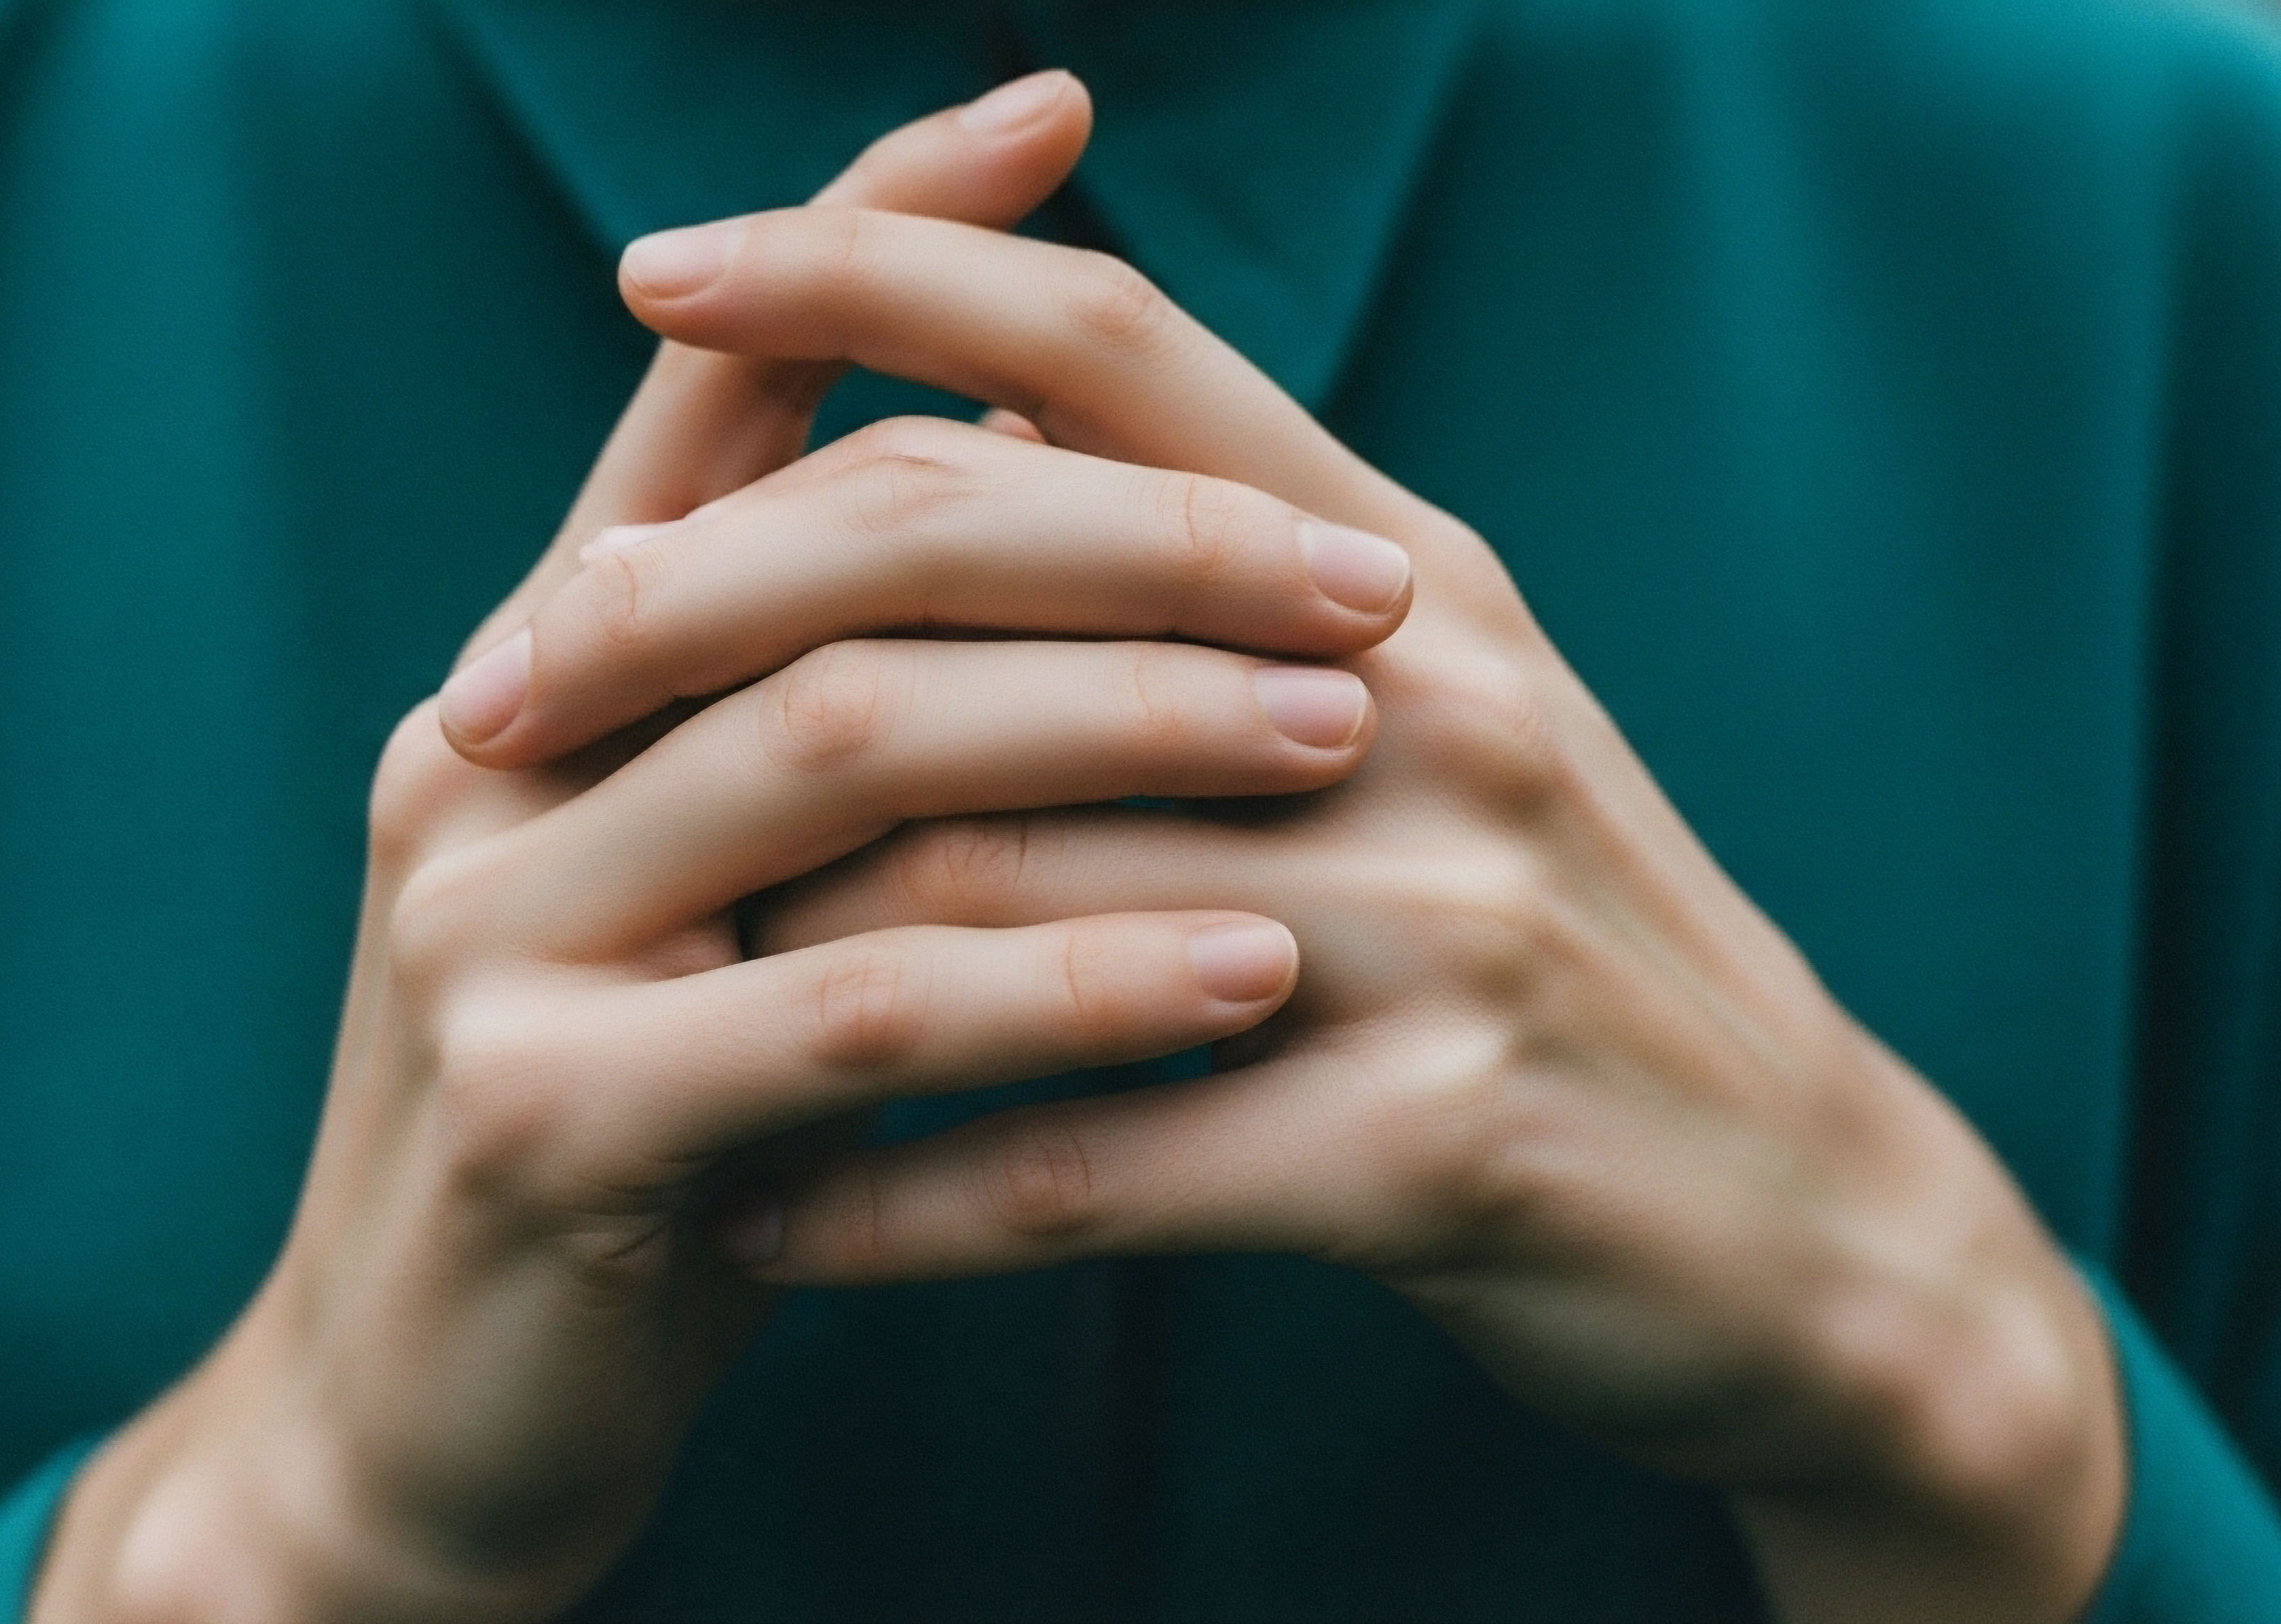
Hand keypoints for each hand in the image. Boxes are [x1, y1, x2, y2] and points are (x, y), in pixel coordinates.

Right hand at [30, 75, 1401, 1623]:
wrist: (414, 1424)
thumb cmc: (626, 1140)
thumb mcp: (700, 900)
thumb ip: (808, 723)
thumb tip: (1028, 528)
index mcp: (533, 674)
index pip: (708, 400)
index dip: (873, 240)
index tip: (1053, 108)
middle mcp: (487, 754)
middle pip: (832, 549)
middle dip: (1121, 529)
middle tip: (1368, 566)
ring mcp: (491, 936)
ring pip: (848, 745)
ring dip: (1128, 722)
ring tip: (1353, 728)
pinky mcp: (549, 1128)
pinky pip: (854, 1011)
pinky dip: (1069, 978)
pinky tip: (1249, 964)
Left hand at [483, 203, 2127, 1621]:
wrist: (1794, 1211)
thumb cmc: (1538, 939)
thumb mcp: (1409, 704)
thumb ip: (1198, 572)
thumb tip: (935, 446)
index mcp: (1390, 569)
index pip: (1103, 351)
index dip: (870, 271)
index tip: (655, 260)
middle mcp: (1414, 703)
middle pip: (974, 615)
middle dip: (691, 642)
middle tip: (485, 700)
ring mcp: (1441, 926)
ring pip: (993, 897)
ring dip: (761, 959)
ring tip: (599, 983)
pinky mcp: (1431, 1149)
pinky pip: (1079, 1167)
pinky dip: (891, 1208)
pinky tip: (762, 1234)